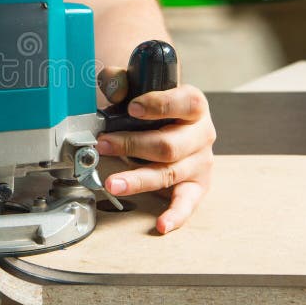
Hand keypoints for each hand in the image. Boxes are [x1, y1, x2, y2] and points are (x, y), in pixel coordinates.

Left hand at [97, 67, 215, 233]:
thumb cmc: (151, 106)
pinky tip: (161, 224)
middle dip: (132, 144)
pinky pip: (188, 203)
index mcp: (193, 104)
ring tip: (111, 183)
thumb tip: (114, 87)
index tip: (132, 106)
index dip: (160, 104)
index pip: (186, 102)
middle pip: (170, 144)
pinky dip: (175, 215)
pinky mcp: (196, 186)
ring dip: (137, 179)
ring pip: (169, 172)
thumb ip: (121, 80)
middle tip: (103, 144)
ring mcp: (200, 162)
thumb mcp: (138, 87)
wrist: (166, 122)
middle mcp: (201, 133)